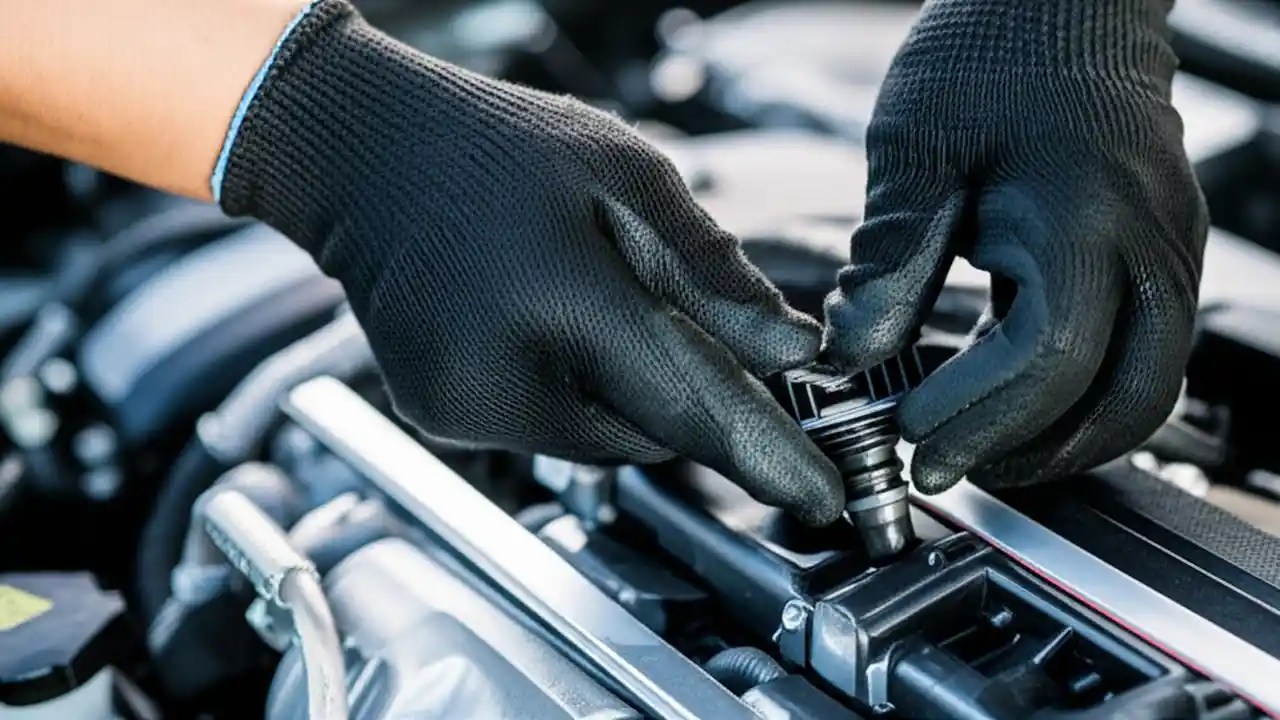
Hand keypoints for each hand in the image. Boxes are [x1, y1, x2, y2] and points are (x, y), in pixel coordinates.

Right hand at [216, 1, 844, 523]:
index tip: (818, 495)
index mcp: (558, 296)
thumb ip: (709, 268)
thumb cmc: (496, 148)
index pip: (688, 402)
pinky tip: (536, 319)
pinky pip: (542, 427)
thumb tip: (785, 347)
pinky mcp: (441, 416)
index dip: (763, 453)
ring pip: (596, 433)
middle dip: (677, 388)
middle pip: (645, 426)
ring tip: (577, 298)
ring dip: (619, 389)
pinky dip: (566, 390)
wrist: (367, 151)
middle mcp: (499, 370)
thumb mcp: (625, 174)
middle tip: (652, 307)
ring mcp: (460, 404)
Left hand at [823, 0, 1207, 493]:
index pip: (1047, 358)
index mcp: (1084, 219)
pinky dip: (1083, 398)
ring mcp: (1168, 252)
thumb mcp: (914, 145)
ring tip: (981, 454)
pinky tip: (1015, 404)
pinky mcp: (1158, 254)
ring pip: (1146, 392)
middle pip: (1125, 402)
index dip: (975, 413)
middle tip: (951, 471)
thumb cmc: (991, 49)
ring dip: (1066, 439)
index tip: (911, 434)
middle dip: (1034, 453)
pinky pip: (1142, 355)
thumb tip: (851, 353)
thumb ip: (890, 256)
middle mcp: (1148, 246)